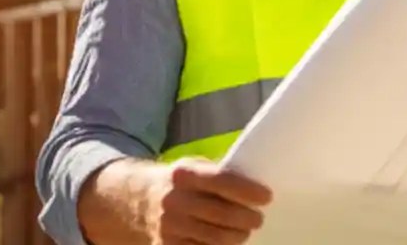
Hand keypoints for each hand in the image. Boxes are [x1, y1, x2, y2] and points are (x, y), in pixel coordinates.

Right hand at [142, 157, 272, 243]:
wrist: (140, 201)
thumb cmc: (180, 183)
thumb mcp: (194, 168)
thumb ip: (218, 174)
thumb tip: (256, 183)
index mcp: (184, 174)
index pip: (222, 181)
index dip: (247, 191)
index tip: (266, 197)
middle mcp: (175, 200)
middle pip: (222, 215)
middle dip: (247, 219)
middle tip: (258, 219)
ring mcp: (170, 226)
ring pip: (215, 238)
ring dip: (236, 236)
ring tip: (244, 231)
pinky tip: (226, 241)